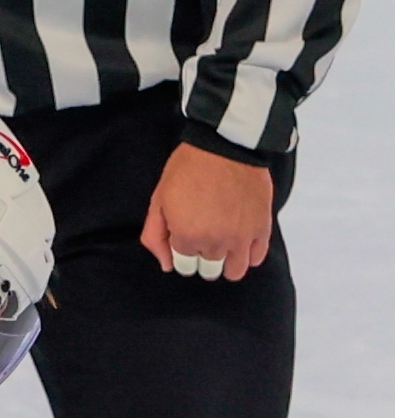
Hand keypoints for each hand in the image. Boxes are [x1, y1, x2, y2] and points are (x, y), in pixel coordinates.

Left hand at [141, 143, 273, 281]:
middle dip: (202, 258)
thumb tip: (166, 265)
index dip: (181, 252)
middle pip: (208, 269)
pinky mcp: (262, 228)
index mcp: (187, 237)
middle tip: (202, 235)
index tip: (183, 237)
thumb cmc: (188, 170)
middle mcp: (215, 243)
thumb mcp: (159, 200)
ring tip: (221, 243)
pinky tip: (240, 242)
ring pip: (234, 270)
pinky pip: (257, 258)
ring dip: (226, 261)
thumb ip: (155, 236)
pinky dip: (248, 255)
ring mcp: (241, 238)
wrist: (226, 147)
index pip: (183, 265)